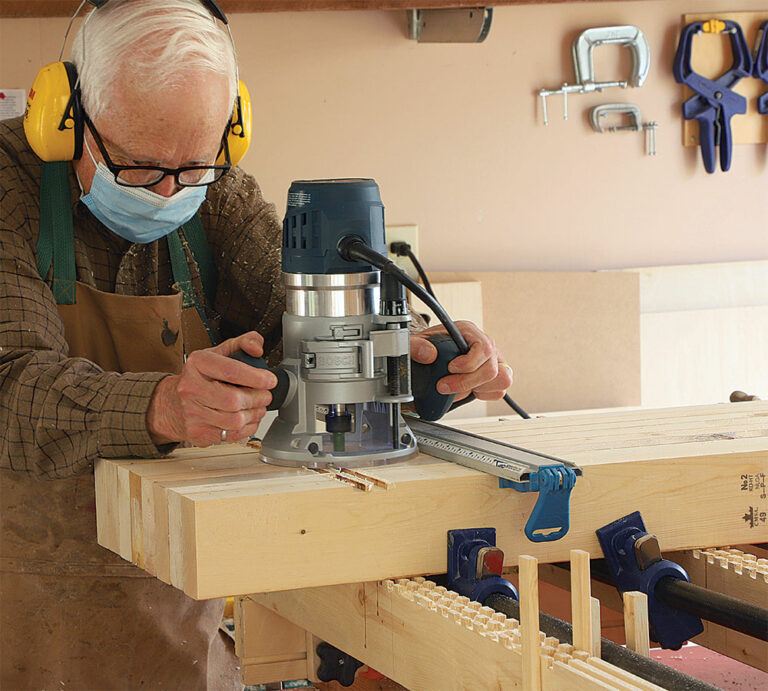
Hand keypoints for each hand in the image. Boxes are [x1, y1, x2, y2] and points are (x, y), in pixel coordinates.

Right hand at [147, 331, 275, 446]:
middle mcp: (191, 388)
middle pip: (234, 400)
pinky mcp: (198, 432)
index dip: (256, 377)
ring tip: (258, 406)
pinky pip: (232, 434)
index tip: (270, 380)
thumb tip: (257, 348)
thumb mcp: (221, 352)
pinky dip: (247, 427)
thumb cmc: (202, 376)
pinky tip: (248, 418)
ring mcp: (192, 412)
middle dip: (258, 398)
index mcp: (198, 363)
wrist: (174, 402)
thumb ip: (244, 342)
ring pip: (235, 420)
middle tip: (265, 395)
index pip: (231, 371)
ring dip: (255, 414)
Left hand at [410, 321, 512, 401]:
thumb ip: (416, 346)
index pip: (484, 348)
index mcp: (468, 331)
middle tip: (445, 386)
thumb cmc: (426, 347)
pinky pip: (499, 391)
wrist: (428, 356)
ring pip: (502, 380)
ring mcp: (492, 360)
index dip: (468, 363)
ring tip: (458, 387)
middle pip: (492, 369)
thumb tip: (429, 354)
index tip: (450, 369)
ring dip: (478, 388)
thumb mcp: (414, 343)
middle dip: (467, 382)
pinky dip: (483, 394)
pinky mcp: (493, 376)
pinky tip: (468, 389)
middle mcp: (484, 344)